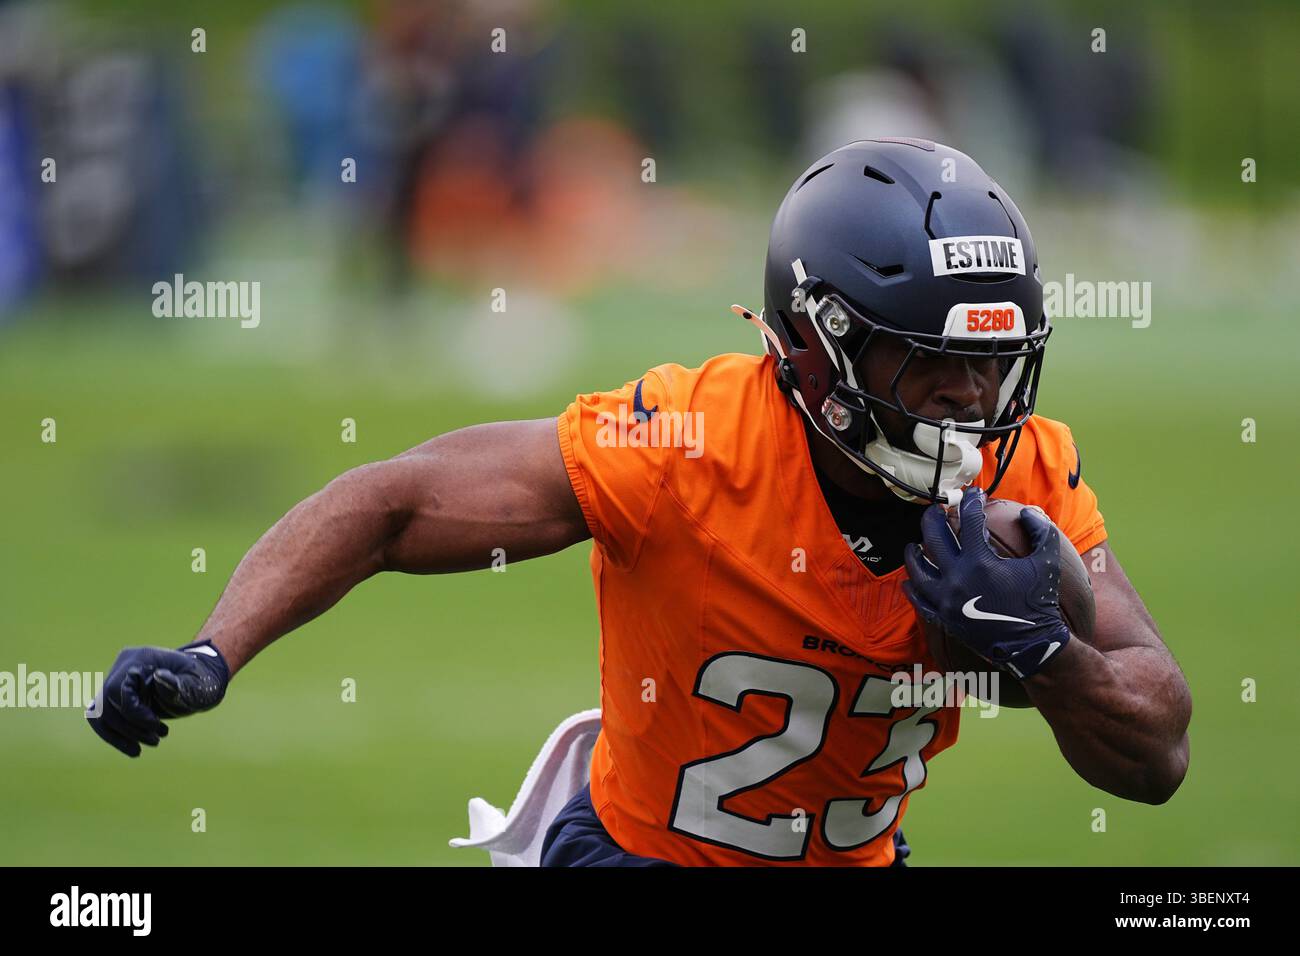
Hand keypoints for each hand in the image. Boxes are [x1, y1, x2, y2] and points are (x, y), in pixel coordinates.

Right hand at [86, 640, 229, 756]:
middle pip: (107, 703)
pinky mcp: (116, 695)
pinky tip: (133, 749)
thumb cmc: (200, 681)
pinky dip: (115, 735)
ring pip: (100, 713)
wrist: (199, 680)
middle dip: (130, 727)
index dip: (134, 713)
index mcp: (141, 657)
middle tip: (157, 740)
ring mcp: (117, 680)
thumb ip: (178, 684)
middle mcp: (123, 665)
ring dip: (120, 735)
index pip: (119, 689)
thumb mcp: (196, 684)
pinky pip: (103, 717)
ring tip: (143, 748)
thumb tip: (159, 677)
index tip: (156, 727)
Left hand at [902, 487, 1069, 678]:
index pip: (968, 521)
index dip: (971, 502)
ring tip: (915, 543)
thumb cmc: (1039, 603)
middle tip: (936, 510)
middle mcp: (957, 578)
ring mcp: (946, 599)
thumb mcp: (1047, 563)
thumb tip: (1028, 511)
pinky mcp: (943, 617)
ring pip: (918, 569)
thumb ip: (1041, 531)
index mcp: (980, 562)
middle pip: (934, 538)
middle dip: (933, 518)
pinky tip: (911, 579)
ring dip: (914, 552)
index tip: (974, 494)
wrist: (1033, 646)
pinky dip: (912, 587)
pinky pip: (918, 599)